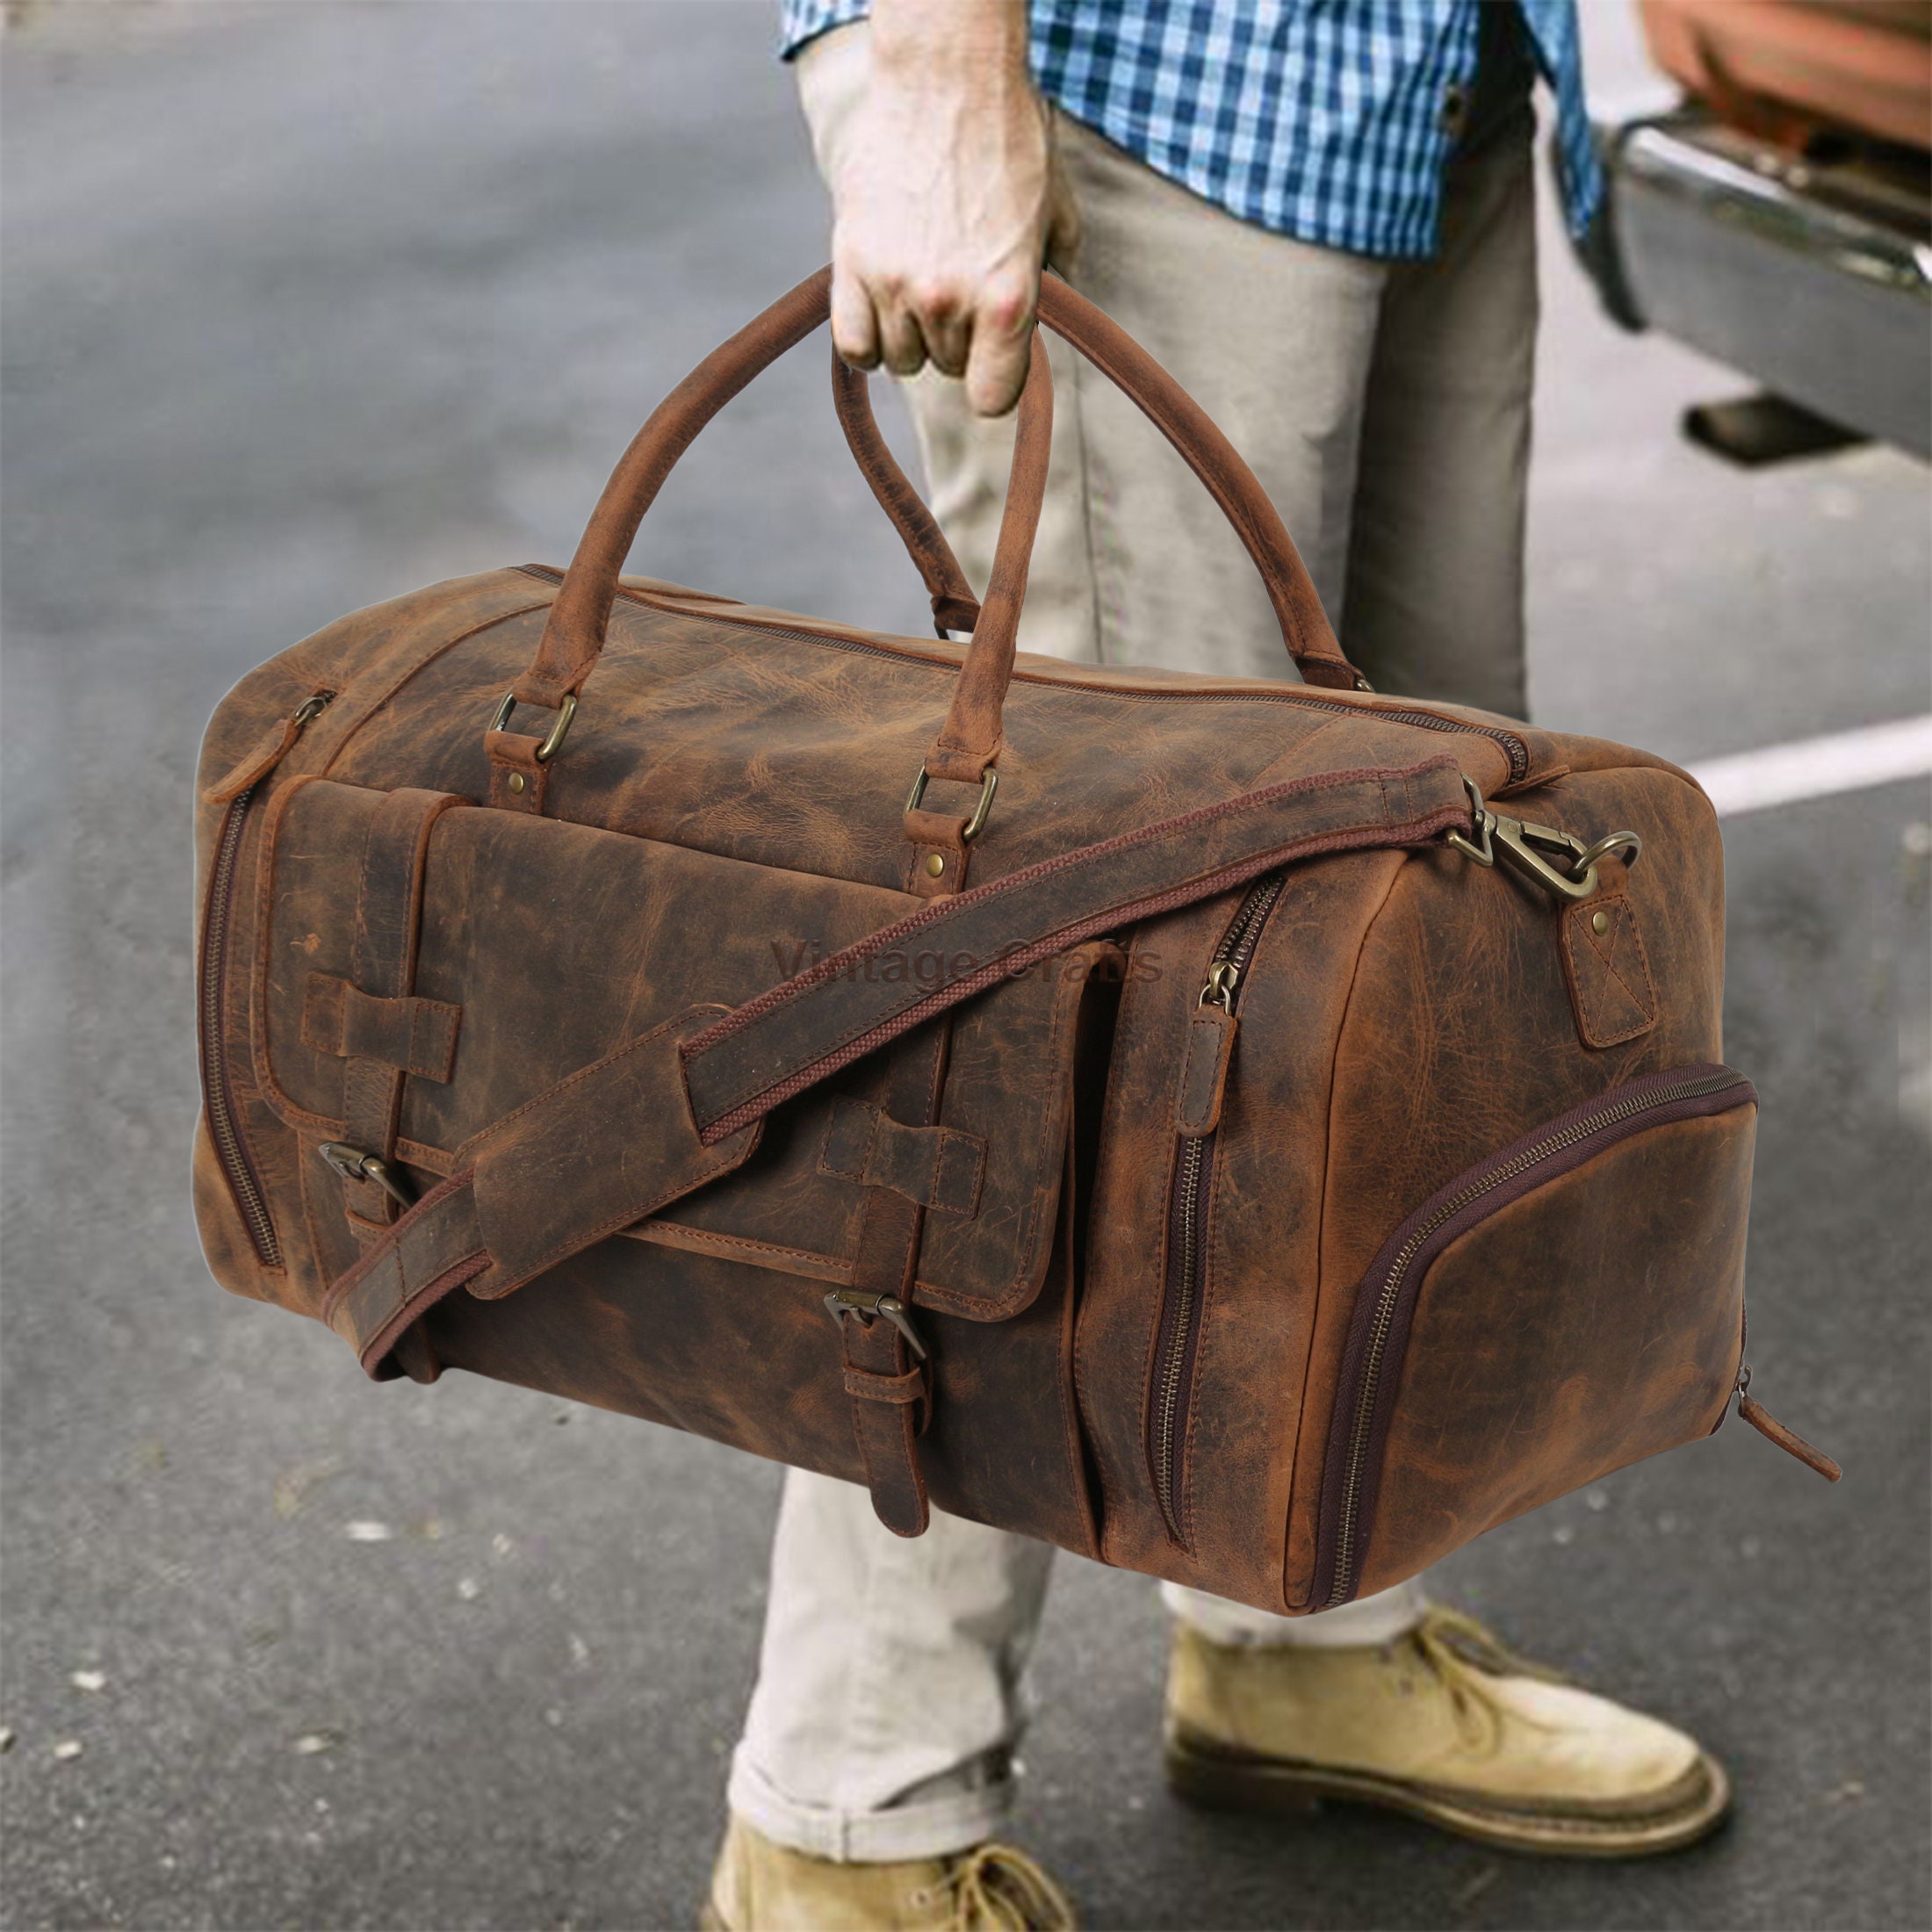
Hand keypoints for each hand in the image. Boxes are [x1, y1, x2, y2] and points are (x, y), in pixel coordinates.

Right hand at [814, 1, 1076, 416]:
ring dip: (912, 334)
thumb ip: (1054, 281)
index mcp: (1007, 297)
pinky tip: (881, 310)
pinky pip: (853, 344)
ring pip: (901, 358)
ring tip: (923, 284)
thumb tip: (1048, 326)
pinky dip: (867, 338)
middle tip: (961, 288)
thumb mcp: (1055, 215)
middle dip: (958, 340)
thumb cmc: (1011, 139)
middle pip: (947, 369)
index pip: (993, 398)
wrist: (947, 76)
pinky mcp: (853, 260)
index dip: (996, 382)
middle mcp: (949, 300)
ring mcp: (896, 283)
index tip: (994, 362)